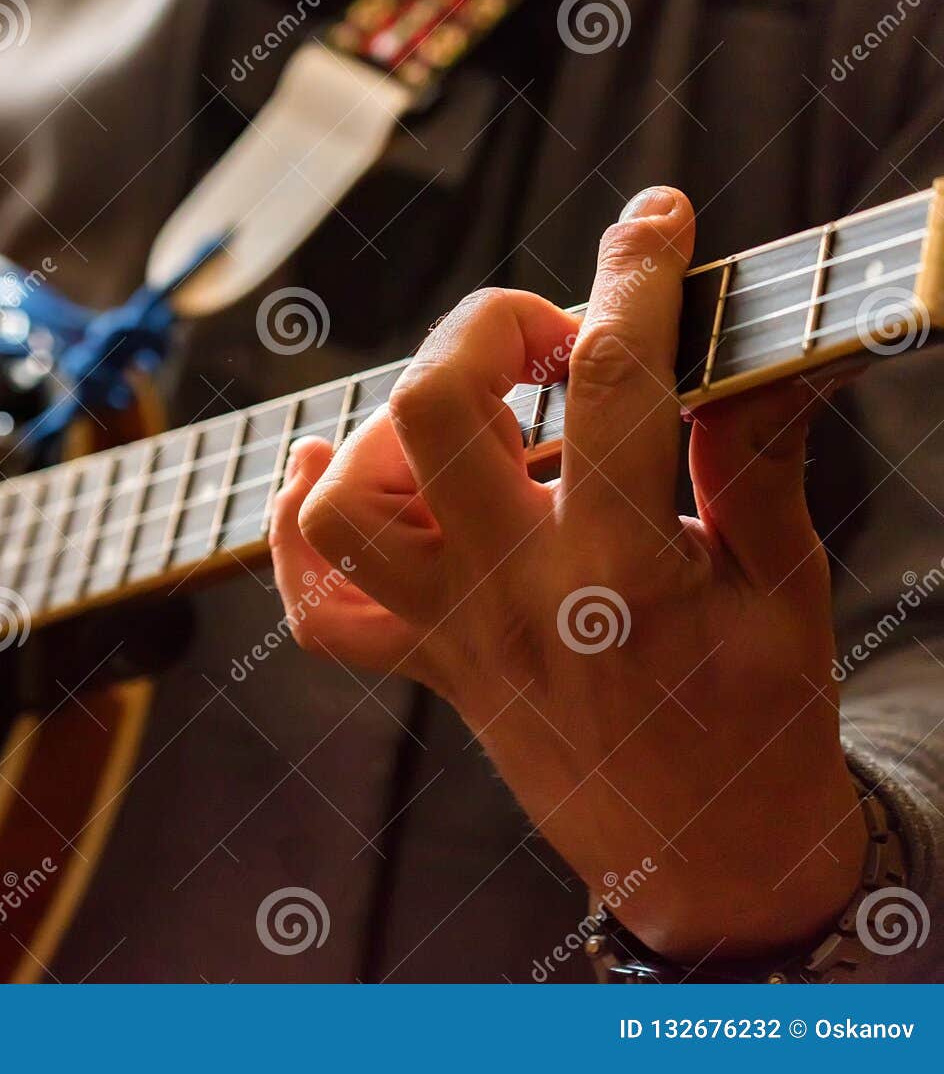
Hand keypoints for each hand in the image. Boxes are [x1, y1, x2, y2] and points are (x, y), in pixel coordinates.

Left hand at [269, 187, 864, 960]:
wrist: (711, 861)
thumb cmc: (760, 721)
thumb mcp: (784, 582)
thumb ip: (755, 455)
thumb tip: (757, 342)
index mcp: (624, 572)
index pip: (618, 382)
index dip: (634, 277)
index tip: (654, 219)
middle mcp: (513, 598)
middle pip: (432, 411)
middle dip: (487, 327)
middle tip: (558, 343)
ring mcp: (451, 638)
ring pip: (343, 507)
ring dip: (391, 430)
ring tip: (478, 425)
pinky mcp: (424, 669)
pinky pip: (316, 607)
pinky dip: (296, 531)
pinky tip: (323, 470)